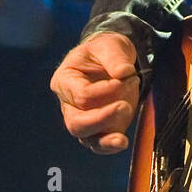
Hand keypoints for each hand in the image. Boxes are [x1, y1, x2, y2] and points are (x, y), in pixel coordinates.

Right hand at [50, 32, 139, 154]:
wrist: (112, 60)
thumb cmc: (105, 51)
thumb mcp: (109, 45)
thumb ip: (115, 57)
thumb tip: (124, 72)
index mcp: (65, 80)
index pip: (81, 95)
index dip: (106, 90)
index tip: (127, 76)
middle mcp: (69, 103)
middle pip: (76, 122)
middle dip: (101, 119)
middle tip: (124, 106)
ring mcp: (83, 118)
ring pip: (86, 137)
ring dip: (105, 139)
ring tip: (121, 139)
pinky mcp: (99, 128)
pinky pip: (99, 144)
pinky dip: (110, 146)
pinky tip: (121, 142)